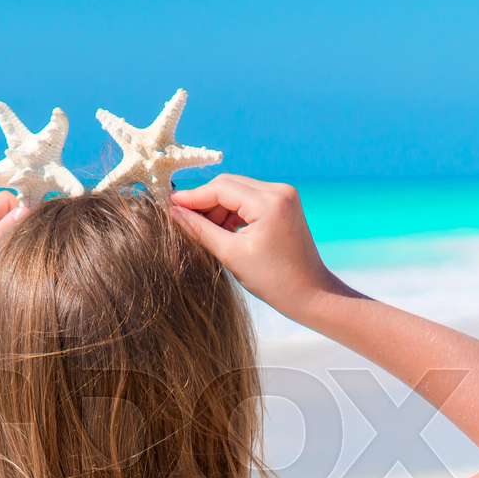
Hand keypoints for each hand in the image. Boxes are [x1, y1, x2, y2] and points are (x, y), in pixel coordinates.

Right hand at [168, 175, 342, 318]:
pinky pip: (249, 200)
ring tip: (201, 230)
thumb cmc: (272, 279)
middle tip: (181, 219)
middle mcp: (279, 191)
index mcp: (269, 202)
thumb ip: (200, 229)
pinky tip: (220, 229)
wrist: (309, 293)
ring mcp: (283, 196)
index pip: (221, 188)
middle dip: (204, 201)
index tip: (168, 206)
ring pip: (237, 191)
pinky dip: (232, 212)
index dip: (192, 197)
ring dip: (217, 207)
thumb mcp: (231, 254)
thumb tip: (174, 212)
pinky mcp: (283, 204)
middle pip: (228, 185)